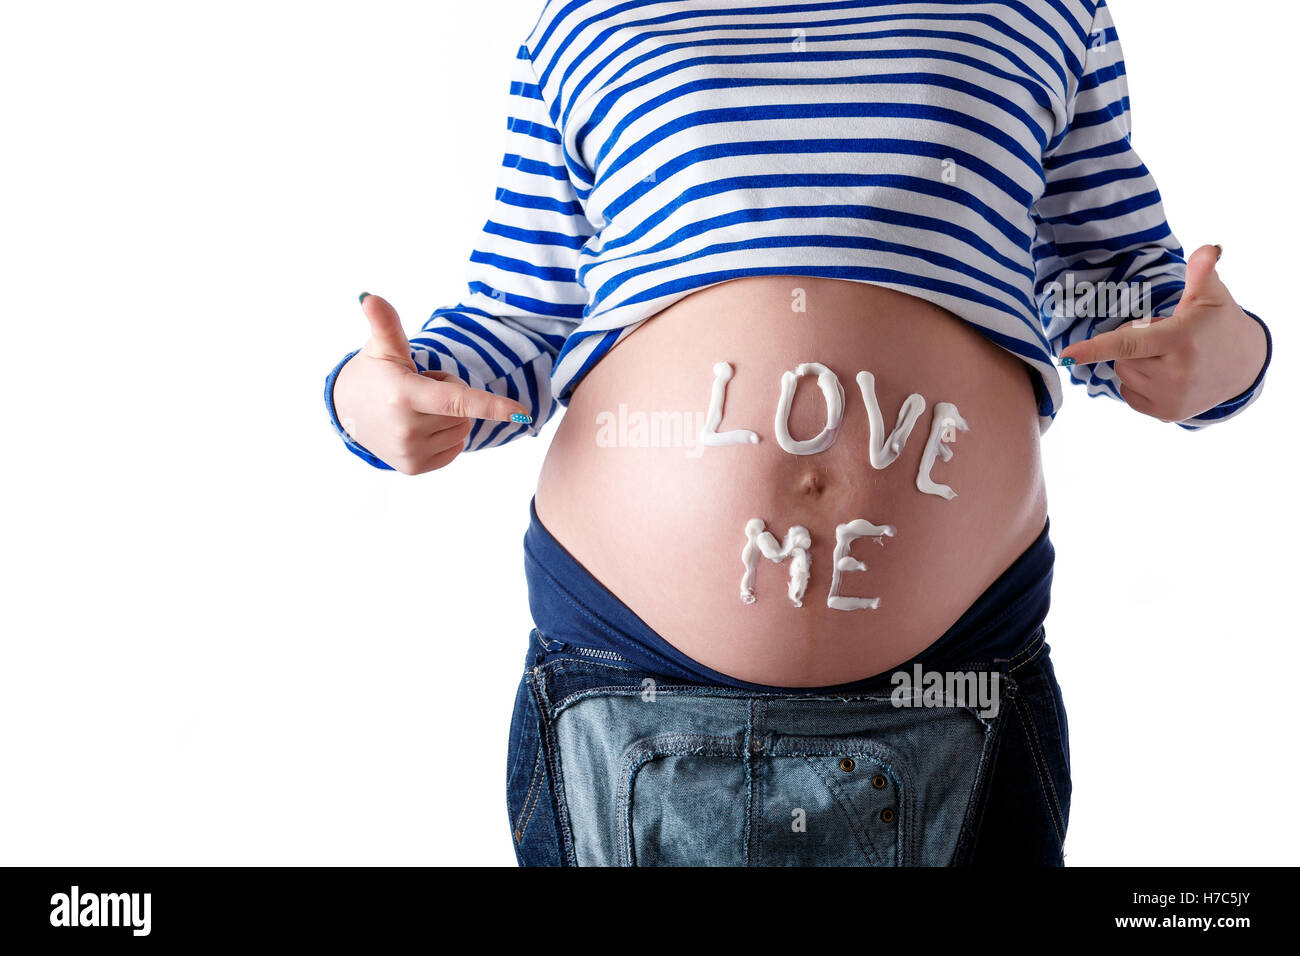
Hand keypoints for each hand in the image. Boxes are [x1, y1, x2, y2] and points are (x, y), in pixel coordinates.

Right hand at [333, 293, 530, 473]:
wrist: (346, 413)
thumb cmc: (373, 374)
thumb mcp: (381, 347)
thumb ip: (385, 322)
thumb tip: (370, 297)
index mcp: (404, 396)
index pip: (457, 401)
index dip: (492, 405)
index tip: (523, 413)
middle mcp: (408, 430)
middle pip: (464, 411)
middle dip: (449, 395)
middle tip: (419, 388)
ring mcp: (410, 453)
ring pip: (461, 430)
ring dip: (448, 417)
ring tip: (415, 407)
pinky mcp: (413, 468)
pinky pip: (455, 447)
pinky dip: (445, 435)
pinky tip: (418, 426)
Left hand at [1058, 245, 1267, 422]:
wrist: (1244, 367)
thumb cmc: (1220, 324)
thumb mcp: (1213, 295)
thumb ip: (1202, 272)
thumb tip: (1208, 249)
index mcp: (1179, 340)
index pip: (1127, 344)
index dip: (1094, 348)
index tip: (1066, 355)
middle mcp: (1174, 374)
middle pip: (1121, 356)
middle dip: (1135, 341)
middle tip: (1166, 336)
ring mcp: (1170, 398)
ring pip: (1123, 374)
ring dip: (1136, 363)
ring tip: (1169, 355)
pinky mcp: (1166, 414)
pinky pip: (1128, 393)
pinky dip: (1138, 382)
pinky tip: (1164, 374)